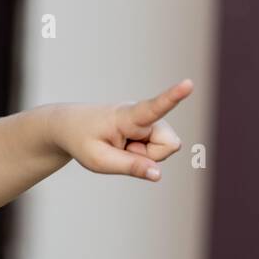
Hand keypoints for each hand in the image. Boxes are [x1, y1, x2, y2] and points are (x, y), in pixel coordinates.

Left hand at [48, 79, 192, 180]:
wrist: (70, 125)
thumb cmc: (82, 141)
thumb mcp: (99, 161)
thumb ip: (130, 167)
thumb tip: (159, 175)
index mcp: (126, 116)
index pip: (153, 107)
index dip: (173, 97)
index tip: (189, 83)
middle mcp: (142, 113)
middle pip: (168, 145)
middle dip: (150, 156)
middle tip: (122, 150)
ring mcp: (148, 119)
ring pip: (165, 148)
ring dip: (145, 155)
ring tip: (121, 146)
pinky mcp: (151, 125)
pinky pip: (159, 149)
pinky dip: (143, 153)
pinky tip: (126, 145)